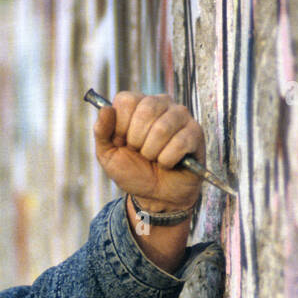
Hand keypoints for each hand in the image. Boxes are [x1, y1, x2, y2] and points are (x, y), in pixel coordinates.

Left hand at [92, 91, 204, 211]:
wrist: (155, 196)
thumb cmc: (133, 171)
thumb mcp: (108, 155)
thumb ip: (101, 132)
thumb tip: (106, 109)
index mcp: (138, 104)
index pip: (126, 101)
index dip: (120, 127)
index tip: (123, 142)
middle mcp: (161, 103)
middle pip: (146, 111)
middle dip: (137, 141)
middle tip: (140, 152)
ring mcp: (181, 116)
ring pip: (162, 129)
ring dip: (152, 153)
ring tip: (154, 158)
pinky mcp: (195, 133)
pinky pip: (179, 144)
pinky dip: (167, 161)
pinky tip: (169, 163)